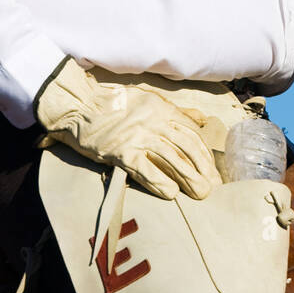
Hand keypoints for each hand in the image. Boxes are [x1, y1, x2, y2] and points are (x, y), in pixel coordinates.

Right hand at [34, 56, 221, 199]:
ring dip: (189, 179)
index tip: (212, 169)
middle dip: (203, 169)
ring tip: (199, 194)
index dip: (205, 153)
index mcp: (162, 108)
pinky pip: (147, 171)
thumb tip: (202, 119)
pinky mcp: (123, 152)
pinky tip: (171, 193)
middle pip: (187, 147)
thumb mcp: (148, 98)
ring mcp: (139, 137)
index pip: (192, 132)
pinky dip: (161, 183)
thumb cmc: (114, 103)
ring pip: (172, 160)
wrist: (80, 106)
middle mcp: (154, 122)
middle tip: (212, 187)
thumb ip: (176, 110)